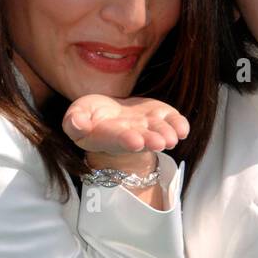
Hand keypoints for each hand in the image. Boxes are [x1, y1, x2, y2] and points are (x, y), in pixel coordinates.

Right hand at [62, 95, 188, 167]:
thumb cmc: (91, 116)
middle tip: (159, 142)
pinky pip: (173, 122)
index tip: (134, 141)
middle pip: (141, 140)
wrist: (113, 115)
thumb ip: (74, 121)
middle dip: (150, 141)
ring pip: (159, 133)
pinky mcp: (162, 117)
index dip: (125, 140)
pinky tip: (183, 128)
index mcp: (107, 137)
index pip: (116, 139)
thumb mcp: (77, 114)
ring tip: (171, 138)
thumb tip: (77, 124)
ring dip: (167, 135)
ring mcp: (148, 127)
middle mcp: (131, 136)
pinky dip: (179, 125)